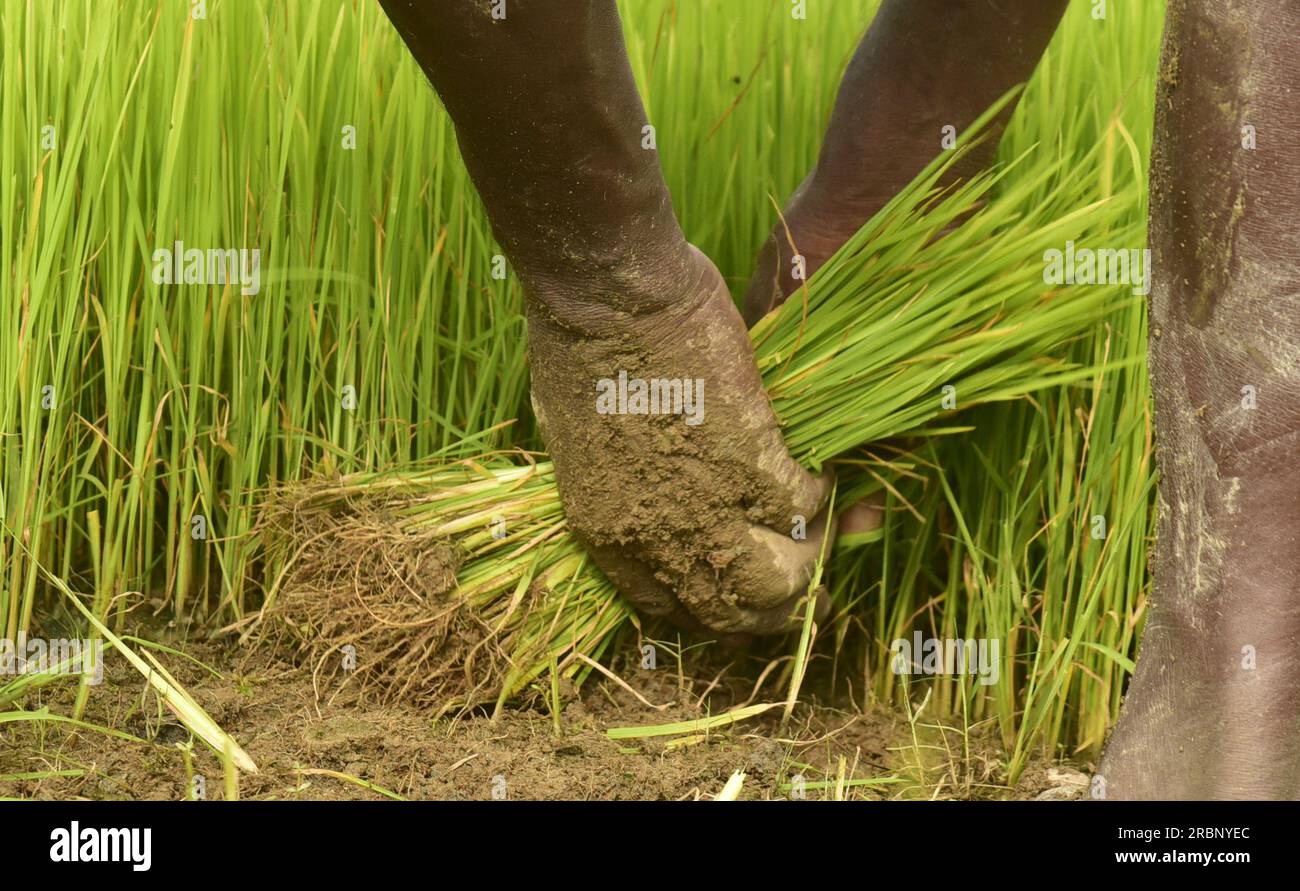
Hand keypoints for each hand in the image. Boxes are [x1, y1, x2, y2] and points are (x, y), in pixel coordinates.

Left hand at [527, 246, 833, 634]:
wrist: (604, 296)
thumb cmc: (582, 346)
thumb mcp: (582, 440)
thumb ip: (622, 483)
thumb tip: (659, 490)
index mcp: (606, 533)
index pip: (670, 610)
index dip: (716, 608)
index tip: (742, 593)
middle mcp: (655, 537)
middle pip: (732, 614)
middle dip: (777, 606)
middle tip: (809, 583)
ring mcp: (704, 505)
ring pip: (780, 577)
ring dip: (809, 556)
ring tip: (821, 525)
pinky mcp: (750, 461)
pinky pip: (805, 506)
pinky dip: (823, 490)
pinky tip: (822, 467)